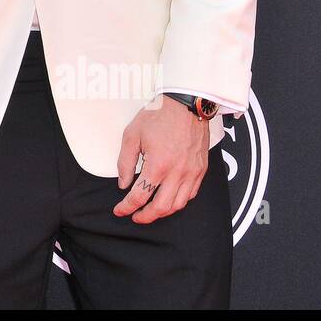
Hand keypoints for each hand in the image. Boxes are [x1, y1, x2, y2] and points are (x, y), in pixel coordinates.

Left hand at [114, 96, 209, 223]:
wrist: (186, 104)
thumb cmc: (159, 115)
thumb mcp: (132, 135)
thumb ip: (125, 162)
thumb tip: (123, 183)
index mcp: (158, 165)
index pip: (140, 196)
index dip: (127, 207)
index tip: (120, 210)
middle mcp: (177, 173)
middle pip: (161, 207)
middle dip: (145, 216)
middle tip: (135, 216)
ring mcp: (192, 172)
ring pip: (178, 205)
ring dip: (163, 212)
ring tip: (151, 210)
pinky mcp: (201, 169)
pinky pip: (191, 194)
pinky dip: (178, 202)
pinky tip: (169, 199)